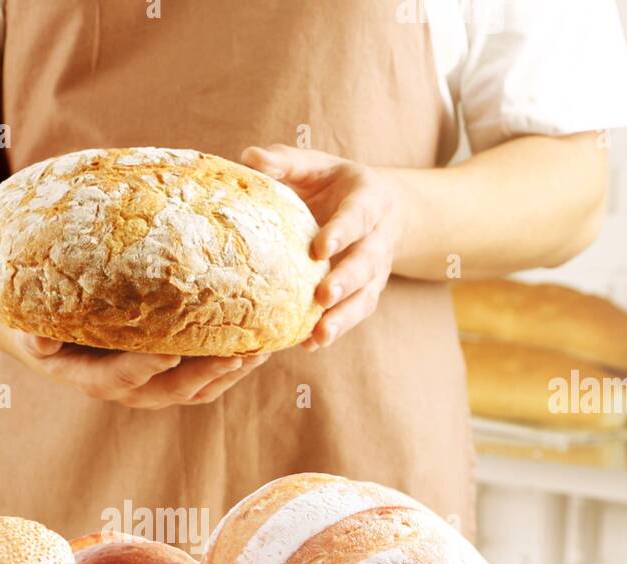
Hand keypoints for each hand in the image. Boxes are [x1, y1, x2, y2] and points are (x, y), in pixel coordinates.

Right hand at [15, 334, 269, 408]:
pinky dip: (235, 365)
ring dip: (232, 371)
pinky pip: (211, 380)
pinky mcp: (178, 379)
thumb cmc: (48, 323)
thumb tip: (39, 336)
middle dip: (208, 372)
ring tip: (263, 347)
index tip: (171, 352)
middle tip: (239, 352)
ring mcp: (158, 389)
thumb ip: (37, 334)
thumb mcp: (32, 327)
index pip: (123, 376)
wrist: (62, 336)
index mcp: (97, 378)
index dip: (146, 366)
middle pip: (174, 389)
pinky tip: (261, 344)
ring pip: (200, 388)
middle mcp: (132, 390)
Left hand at [242, 144, 401, 350]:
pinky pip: (355, 313)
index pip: (359, 215)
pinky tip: (311, 343)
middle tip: (322, 296)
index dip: (343, 231)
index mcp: (368, 199)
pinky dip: (336, 329)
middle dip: (346, 280)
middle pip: (367, 262)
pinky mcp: (367, 292)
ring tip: (319, 335)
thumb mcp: (314, 166)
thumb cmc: (332, 184)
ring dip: (344, 317)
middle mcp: (378, 237)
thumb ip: (285, 162)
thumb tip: (248, 157)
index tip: (320, 248)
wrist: (373, 206)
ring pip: (365, 296)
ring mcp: (376, 269)